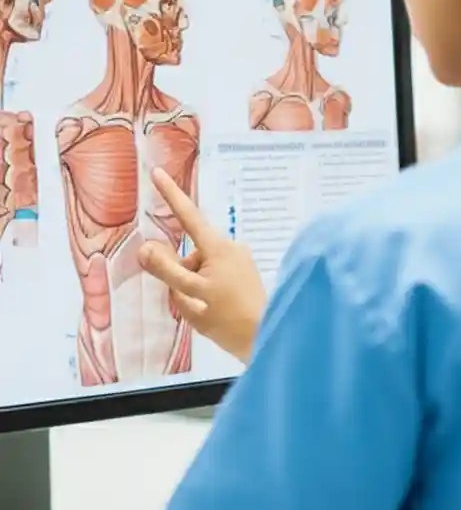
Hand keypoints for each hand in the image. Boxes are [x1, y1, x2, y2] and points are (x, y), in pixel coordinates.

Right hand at [138, 168, 265, 363]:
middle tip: (187, 303)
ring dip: (191, 288)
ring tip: (204, 312)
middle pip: (188, 254)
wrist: (265, 336)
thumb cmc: (228, 317)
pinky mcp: (242, 275)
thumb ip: (166, 270)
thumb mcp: (190, 295)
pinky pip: (211, 277)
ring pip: (198, 269)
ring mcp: (238, 261)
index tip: (157, 172)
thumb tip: (145, 248)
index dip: (170, 194)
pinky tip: (212, 313)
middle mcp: (230, 248)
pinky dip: (202, 293)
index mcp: (218, 247)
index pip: (188, 215)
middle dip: (179, 276)